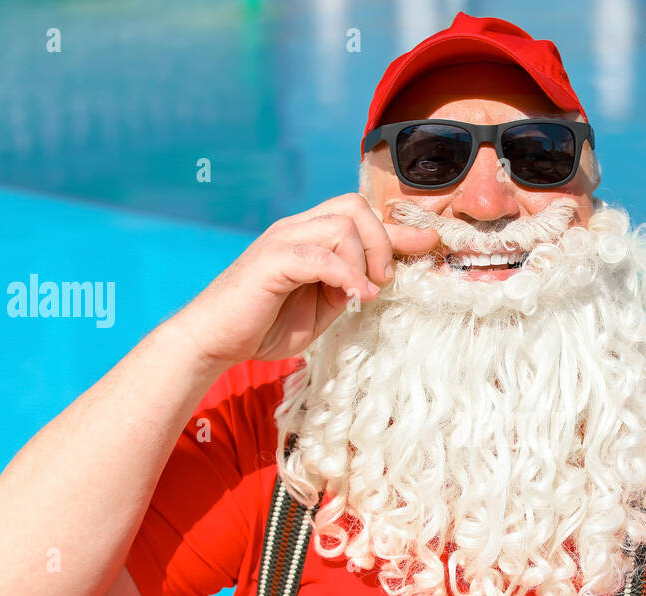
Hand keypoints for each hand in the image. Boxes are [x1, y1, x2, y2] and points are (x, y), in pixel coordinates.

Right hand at [172, 192, 438, 366]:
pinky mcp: (272, 260)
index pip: (360, 217)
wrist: (215, 340)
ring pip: (342, 224)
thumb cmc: (265, 325)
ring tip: (363, 292)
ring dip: (364, 259)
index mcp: (310, 236)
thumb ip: (348, 287)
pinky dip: (345, 274)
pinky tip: (353, 296)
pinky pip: (321, 255)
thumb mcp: (321, 307)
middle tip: (382, 280)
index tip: (430, 243)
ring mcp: (283, 240)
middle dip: (381, 240)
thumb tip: (378, 278)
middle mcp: (296, 229)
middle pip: (355, 207)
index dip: (398, 230)